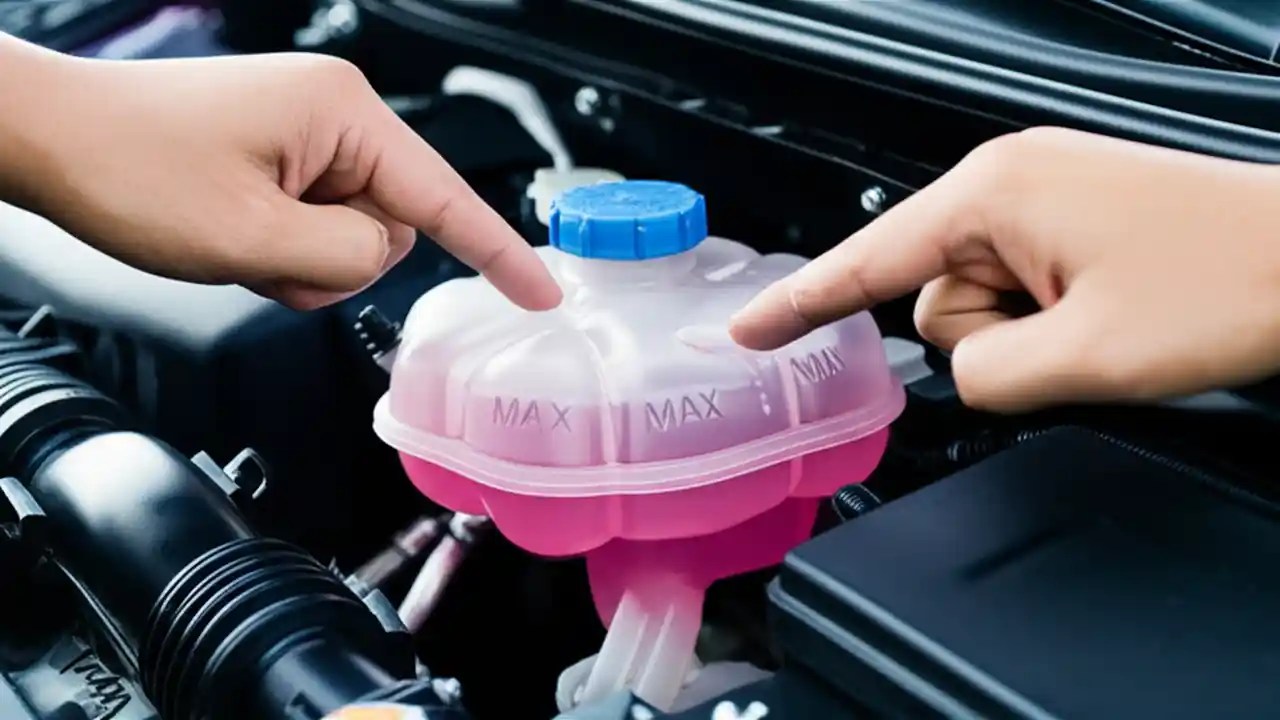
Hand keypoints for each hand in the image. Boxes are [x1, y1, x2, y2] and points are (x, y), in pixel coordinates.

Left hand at [0, 40, 561, 310]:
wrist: (49, 139)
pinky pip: (316, 223)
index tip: (541, 293)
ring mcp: (305, 130)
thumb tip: (381, 255)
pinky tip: (236, 234)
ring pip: (350, 233)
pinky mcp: (281, 151)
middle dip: (336, 262)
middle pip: (391, 224)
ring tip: (238, 240)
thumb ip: (346, 259)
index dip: (499, 253)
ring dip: (302, 260)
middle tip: (265, 255)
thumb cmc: (128, 166)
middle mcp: (333, 111)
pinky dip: (283, 248)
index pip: (445, 197)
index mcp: (342, 112)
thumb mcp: (250, 238)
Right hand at [730, 127, 1279, 411]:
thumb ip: (986, 376)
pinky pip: (1016, 284)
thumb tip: (966, 371)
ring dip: (1029, 329)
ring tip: (1105, 315)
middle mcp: (1009, 178)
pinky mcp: (1068, 215)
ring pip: (979, 300)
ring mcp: (1041, 193)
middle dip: (992, 335)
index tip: (744, 330)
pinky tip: (1109, 303)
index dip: (800, 303)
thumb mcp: (1087, 357)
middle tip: (1076, 333)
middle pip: (935, 295)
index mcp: (995, 193)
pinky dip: (1049, 313)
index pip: (868, 260)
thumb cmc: (1228, 282)